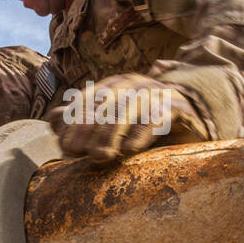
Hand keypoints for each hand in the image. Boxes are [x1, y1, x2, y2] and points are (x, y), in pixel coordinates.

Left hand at [47, 73, 209, 162]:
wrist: (192, 120)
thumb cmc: (145, 124)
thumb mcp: (112, 124)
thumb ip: (82, 121)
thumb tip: (51, 119)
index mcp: (114, 85)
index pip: (88, 100)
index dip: (74, 122)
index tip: (65, 146)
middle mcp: (133, 85)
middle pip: (105, 103)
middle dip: (88, 128)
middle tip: (75, 152)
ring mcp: (156, 93)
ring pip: (129, 108)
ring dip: (111, 133)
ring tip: (100, 157)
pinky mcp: (177, 107)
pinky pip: (157, 117)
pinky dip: (142, 133)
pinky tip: (130, 150)